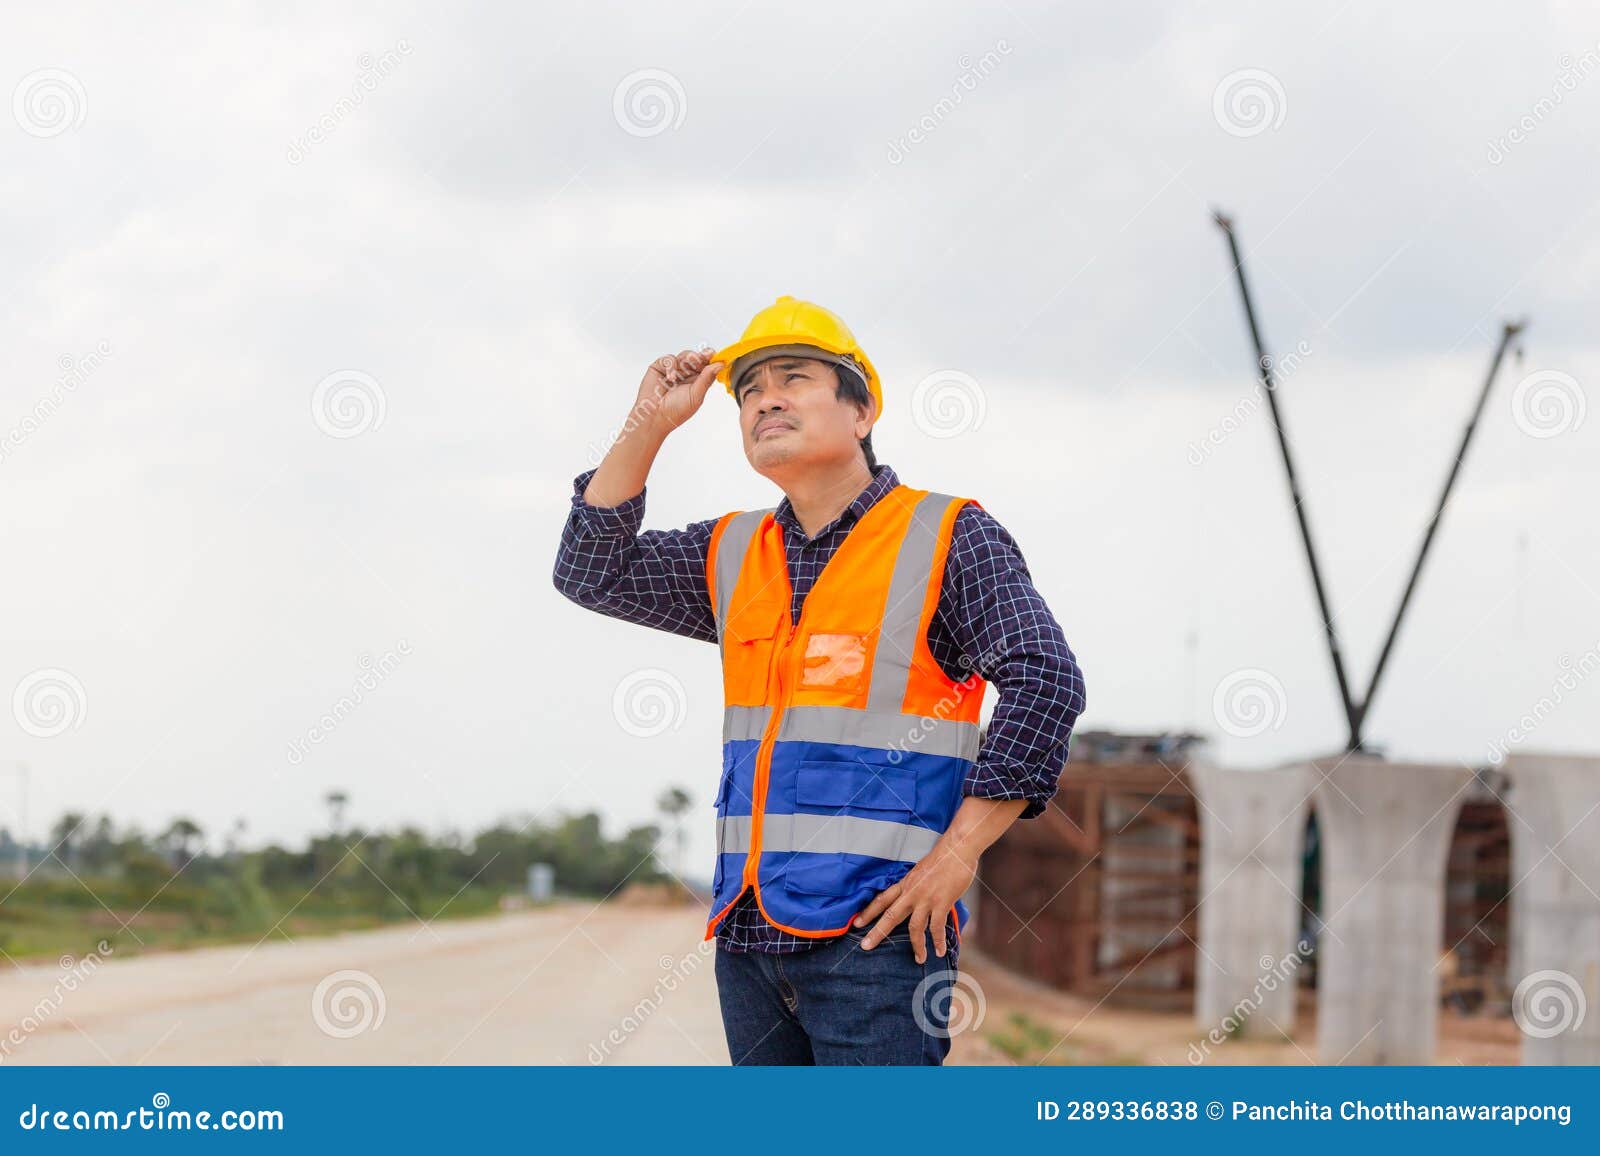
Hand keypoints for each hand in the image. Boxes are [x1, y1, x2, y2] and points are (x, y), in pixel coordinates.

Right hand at [633, 346, 723, 436]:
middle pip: (698, 358)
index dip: (711, 360)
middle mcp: (687, 374)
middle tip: (701, 358)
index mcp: (698, 381)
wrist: (654, 416)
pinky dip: (671, 366)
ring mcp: (674, 369)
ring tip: (684, 372)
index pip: (708, 366)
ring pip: (685, 355)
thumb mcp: (696, 395)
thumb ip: (707, 378)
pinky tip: (670, 377)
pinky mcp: (661, 366)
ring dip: (686, 361)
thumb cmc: (675, 411)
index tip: (714, 355)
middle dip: (700, 357)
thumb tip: (720, 365)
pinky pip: (669, 358)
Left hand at [851, 843, 975, 962]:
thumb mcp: (921, 871)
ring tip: (919, 960)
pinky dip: (938, 941)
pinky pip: (937, 927)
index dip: (868, 912)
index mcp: (905, 883)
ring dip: (917, 946)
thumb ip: (915, 886)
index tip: (856, 923)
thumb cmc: (942, 858)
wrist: (957, 849)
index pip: (882, 899)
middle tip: (866, 947)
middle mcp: (912, 892)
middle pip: (890, 916)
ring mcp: (926, 898)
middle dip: (877, 933)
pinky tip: (939, 951)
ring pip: (915, 928)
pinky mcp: (941, 902)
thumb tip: (914, 897)